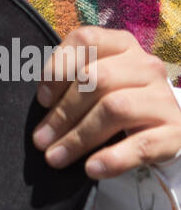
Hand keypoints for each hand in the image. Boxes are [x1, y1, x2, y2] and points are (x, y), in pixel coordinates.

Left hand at [31, 25, 180, 178]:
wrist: (164, 126)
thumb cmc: (118, 99)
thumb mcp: (96, 82)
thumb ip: (70, 83)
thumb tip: (41, 108)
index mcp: (123, 45)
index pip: (86, 40)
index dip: (58, 68)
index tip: (42, 100)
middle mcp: (146, 65)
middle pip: (97, 79)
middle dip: (62, 112)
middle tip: (41, 140)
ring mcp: (163, 97)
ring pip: (115, 108)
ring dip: (79, 137)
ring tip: (56, 157)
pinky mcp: (175, 131)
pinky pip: (141, 144)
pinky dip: (113, 158)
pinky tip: (92, 169)